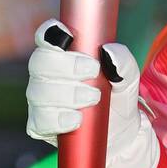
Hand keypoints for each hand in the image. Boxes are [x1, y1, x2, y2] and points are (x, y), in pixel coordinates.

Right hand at [26, 18, 143, 157]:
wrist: (120, 134)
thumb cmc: (117, 98)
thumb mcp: (127, 79)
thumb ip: (123, 62)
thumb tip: (109, 51)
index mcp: (63, 56)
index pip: (46, 37)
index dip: (50, 33)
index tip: (68, 36)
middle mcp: (47, 75)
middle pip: (39, 63)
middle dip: (66, 66)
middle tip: (92, 71)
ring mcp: (41, 100)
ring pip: (39, 92)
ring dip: (67, 94)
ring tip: (93, 98)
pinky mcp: (40, 125)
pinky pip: (40, 120)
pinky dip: (58, 119)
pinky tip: (76, 119)